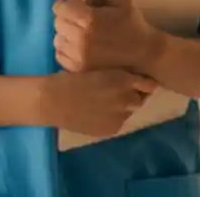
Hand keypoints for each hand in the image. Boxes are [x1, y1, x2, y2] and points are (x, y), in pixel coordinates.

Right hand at [38, 69, 156, 136]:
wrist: (52, 100)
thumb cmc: (70, 78)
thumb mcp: (96, 69)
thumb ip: (116, 76)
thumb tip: (131, 79)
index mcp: (122, 79)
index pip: (147, 83)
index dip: (143, 83)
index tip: (137, 82)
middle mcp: (126, 98)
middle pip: (141, 99)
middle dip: (134, 96)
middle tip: (120, 93)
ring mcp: (120, 116)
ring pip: (130, 111)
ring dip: (124, 107)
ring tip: (107, 103)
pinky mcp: (111, 129)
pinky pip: (119, 122)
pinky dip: (114, 117)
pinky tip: (99, 113)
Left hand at [53, 0, 161, 72]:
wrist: (144, 53)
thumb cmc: (132, 24)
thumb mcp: (122, 0)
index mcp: (89, 19)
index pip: (60, 8)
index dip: (67, 5)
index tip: (77, 6)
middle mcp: (80, 38)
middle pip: (58, 23)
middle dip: (67, 18)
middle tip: (81, 19)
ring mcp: (78, 56)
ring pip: (57, 39)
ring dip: (66, 34)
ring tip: (81, 34)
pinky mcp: (78, 69)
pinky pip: (60, 55)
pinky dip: (67, 50)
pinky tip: (81, 47)